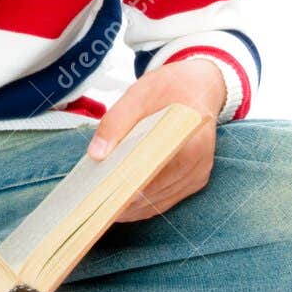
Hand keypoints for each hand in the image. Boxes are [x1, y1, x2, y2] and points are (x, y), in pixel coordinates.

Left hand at [88, 58, 226, 223]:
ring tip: (99, 205)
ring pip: (159, 202)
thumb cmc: (170, 88)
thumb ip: (116, 122)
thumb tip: (96, 154)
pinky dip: (142, 204)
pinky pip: (165, 200)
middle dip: (123, 198)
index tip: (100, 193)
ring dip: (131, 206)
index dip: (127, 185)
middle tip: (91, 202)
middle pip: (155, 191)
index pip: (156, 171)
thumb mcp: (138, 94)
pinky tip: (119, 204)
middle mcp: (199, 163)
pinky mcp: (193, 181)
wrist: (199, 86)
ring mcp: (197, 175)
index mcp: (191, 139)